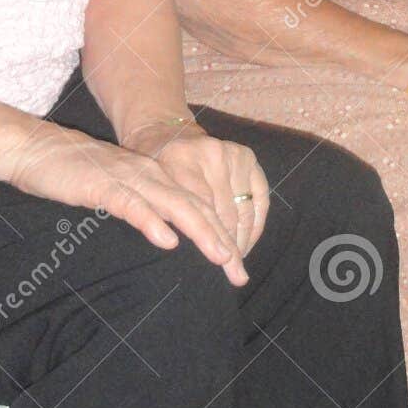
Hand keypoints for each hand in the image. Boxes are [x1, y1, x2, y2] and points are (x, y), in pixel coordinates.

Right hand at [5, 119, 252, 285]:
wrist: (34, 147)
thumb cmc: (73, 173)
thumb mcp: (116, 190)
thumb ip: (141, 207)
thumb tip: (167, 236)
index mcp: (154, 176)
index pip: (197, 206)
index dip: (221, 234)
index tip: (236, 266)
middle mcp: (149, 173)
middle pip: (196, 207)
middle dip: (222, 239)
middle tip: (239, 272)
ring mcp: (126, 177)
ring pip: (173, 205)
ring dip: (201, 230)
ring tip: (222, 256)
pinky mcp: (101, 184)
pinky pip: (132, 204)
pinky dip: (152, 221)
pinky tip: (168, 241)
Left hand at [121, 117, 269, 263]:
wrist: (165, 133)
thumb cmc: (153, 171)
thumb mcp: (147, 188)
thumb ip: (158, 214)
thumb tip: (173, 245)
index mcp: (180, 161)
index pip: (202, 208)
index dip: (213, 238)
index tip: (223, 264)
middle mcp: (209, 154)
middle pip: (226, 212)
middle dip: (232, 246)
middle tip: (235, 274)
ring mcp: (230, 154)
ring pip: (244, 208)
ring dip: (244, 238)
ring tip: (238, 261)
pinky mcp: (246, 156)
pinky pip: (260, 197)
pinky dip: (256, 222)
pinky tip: (248, 240)